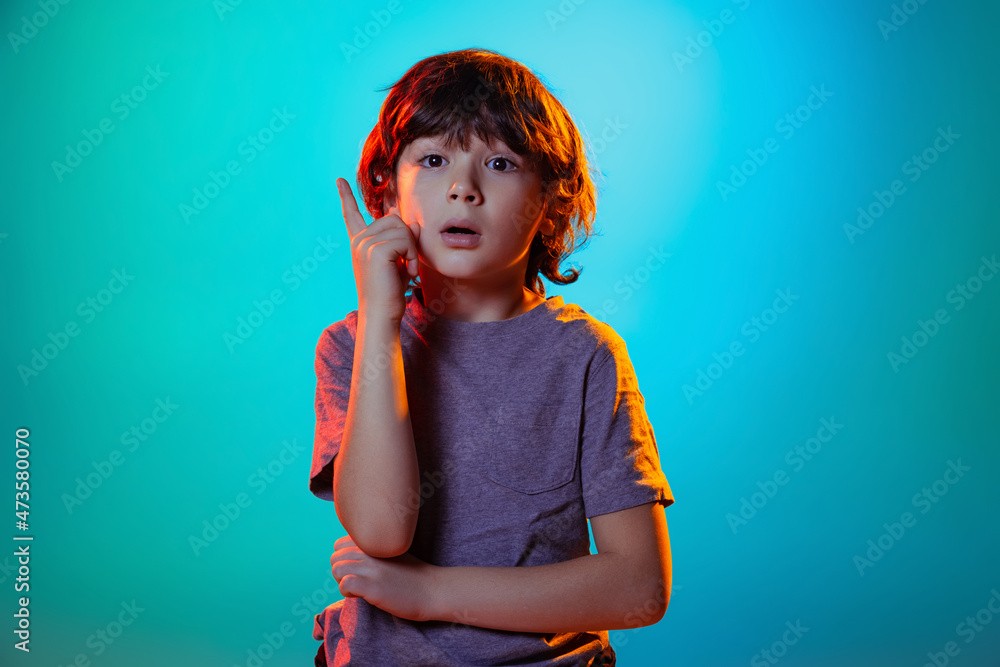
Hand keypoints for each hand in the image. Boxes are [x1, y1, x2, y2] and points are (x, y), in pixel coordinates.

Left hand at [330, 535, 437, 621]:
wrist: (432, 590)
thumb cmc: (412, 575)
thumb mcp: (392, 552)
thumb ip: (374, 549)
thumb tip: (351, 555)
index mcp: (375, 542)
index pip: (340, 544)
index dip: (345, 559)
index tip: (357, 569)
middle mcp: (370, 551)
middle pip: (335, 557)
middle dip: (342, 571)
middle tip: (358, 581)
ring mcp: (371, 568)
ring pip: (337, 569)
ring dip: (343, 582)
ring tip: (359, 588)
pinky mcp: (372, 586)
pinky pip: (345, 584)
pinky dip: (347, 592)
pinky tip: (361, 596)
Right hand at [337, 177, 420, 322]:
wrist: (382, 314)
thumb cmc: (391, 292)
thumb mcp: (400, 261)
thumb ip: (405, 240)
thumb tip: (414, 222)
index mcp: (360, 242)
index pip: (352, 215)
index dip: (346, 197)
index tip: (339, 181)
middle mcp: (359, 240)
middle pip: (394, 218)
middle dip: (409, 239)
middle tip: (409, 264)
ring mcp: (365, 244)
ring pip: (402, 227)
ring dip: (412, 249)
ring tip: (408, 270)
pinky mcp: (375, 250)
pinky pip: (405, 239)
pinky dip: (412, 255)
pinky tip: (409, 272)